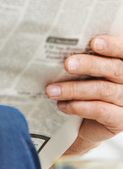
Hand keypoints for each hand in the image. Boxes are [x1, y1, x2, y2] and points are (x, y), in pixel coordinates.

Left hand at [46, 35, 122, 155]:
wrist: (88, 125)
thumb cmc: (87, 89)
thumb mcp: (88, 72)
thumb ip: (86, 58)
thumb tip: (64, 46)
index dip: (113, 45)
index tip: (94, 43)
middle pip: (115, 69)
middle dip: (90, 65)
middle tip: (68, 64)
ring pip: (103, 90)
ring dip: (74, 89)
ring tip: (52, 90)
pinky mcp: (120, 120)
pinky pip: (101, 110)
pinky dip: (80, 107)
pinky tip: (63, 105)